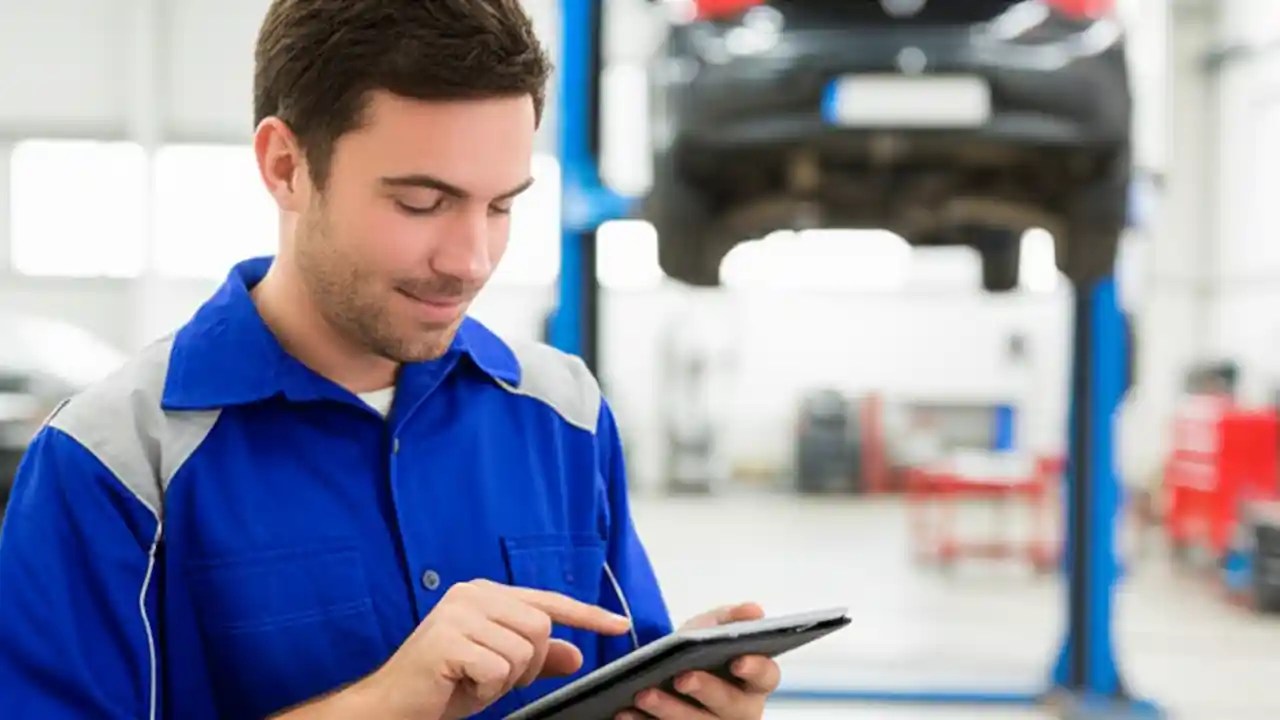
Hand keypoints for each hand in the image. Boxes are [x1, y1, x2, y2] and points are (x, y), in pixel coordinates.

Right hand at [318, 579, 631, 719]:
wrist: (392, 705)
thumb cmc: (442, 684)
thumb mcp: (500, 670)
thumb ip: (536, 659)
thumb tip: (574, 653)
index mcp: (485, 594)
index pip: (548, 601)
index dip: (588, 615)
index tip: (621, 624)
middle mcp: (472, 594)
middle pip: (540, 628)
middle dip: (527, 665)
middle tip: (493, 677)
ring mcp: (459, 613)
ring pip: (524, 651)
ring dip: (506, 679)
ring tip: (473, 679)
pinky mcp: (448, 638)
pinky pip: (499, 670)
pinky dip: (487, 689)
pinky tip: (460, 683)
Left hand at [616, 603, 780, 719]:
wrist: (667, 672)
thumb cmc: (698, 650)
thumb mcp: (713, 628)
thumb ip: (732, 618)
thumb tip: (753, 611)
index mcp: (754, 681)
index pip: (766, 675)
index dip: (755, 668)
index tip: (737, 660)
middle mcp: (740, 711)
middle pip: (730, 705)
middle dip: (706, 690)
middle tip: (682, 677)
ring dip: (670, 711)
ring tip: (644, 694)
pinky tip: (625, 712)